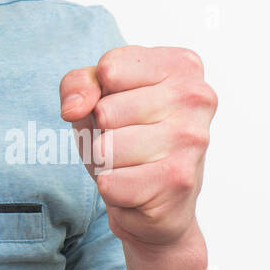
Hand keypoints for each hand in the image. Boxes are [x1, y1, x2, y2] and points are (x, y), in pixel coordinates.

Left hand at [59, 46, 216, 249]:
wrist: (156, 204)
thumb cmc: (127, 137)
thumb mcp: (97, 97)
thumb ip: (79, 83)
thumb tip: (73, 108)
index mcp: (182, 65)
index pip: (109, 69)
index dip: (100, 93)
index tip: (123, 104)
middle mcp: (195, 97)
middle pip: (105, 111)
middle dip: (103, 131)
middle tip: (127, 140)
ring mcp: (191, 138)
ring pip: (106, 148)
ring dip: (106, 161)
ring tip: (130, 162)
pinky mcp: (179, 180)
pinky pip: (110, 182)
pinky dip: (112, 187)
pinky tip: (137, 186)